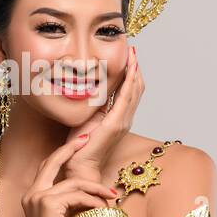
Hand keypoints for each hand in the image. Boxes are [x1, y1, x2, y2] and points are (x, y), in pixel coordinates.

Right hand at [21, 134, 120, 216]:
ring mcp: (38, 197)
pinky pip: (78, 195)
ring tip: (111, 195)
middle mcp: (32, 193)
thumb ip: (67, 205)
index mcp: (32, 196)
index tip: (78, 143)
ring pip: (73, 182)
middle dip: (70, 148)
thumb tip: (88, 194)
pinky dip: (93, 200)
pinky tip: (102, 208)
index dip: (62, 153)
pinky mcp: (49, 204)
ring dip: (95, 188)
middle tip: (87, 140)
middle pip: (52, 162)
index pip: (47, 167)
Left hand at [64, 45, 143, 187]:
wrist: (79, 166)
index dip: (132, 74)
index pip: (130, 91)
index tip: (129, 57)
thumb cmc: (80, 146)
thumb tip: (92, 87)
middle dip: (135, 68)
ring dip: (135, 71)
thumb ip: (94, 105)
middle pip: (137, 88)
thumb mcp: (87, 118)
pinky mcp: (116, 123)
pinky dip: (130, 82)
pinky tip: (130, 69)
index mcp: (119, 117)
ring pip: (134, 91)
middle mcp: (125, 118)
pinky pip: (126, 98)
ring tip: (133, 55)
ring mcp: (123, 121)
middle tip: (133, 50)